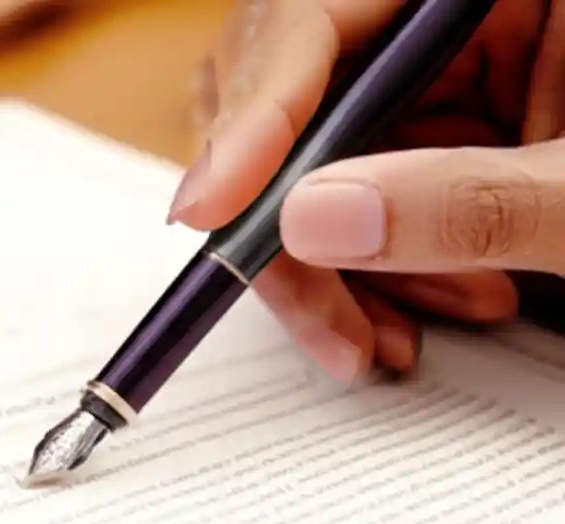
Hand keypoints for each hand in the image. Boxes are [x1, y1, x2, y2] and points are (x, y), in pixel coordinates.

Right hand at [172, 0, 564, 380]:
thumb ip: (473, 201)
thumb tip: (318, 222)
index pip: (322, 16)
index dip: (256, 118)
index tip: (212, 212)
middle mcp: (450, 6)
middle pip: (295, 86)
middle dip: (288, 216)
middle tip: (310, 311)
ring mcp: (442, 63)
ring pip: (311, 150)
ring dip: (332, 259)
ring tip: (393, 329)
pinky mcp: (443, 120)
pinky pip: (353, 186)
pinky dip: (368, 262)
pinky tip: (422, 302)